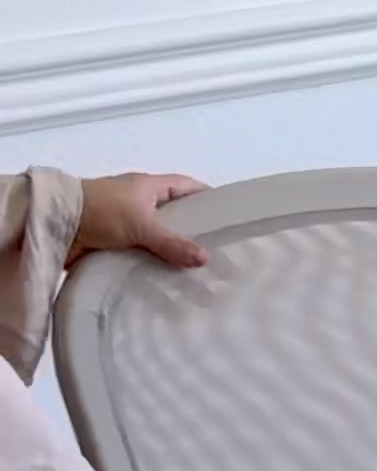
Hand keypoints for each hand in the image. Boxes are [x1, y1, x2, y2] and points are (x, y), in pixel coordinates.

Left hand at [68, 173, 208, 270]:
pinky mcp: (113, 244)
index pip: (187, 187)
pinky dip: (150, 266)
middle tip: (217, 254)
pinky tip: (166, 283)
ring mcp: (126, 224)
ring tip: (197, 275)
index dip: (207, 197)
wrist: (54, 224)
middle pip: (174, 216)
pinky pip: (139, 255)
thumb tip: (205, 258)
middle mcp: (139, 203)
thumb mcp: (141, 224)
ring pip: (157, 239)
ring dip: (170, 254)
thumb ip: (172, 243)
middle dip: (193, 232)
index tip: (228, 217)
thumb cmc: (100, 211)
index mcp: (149, 187)